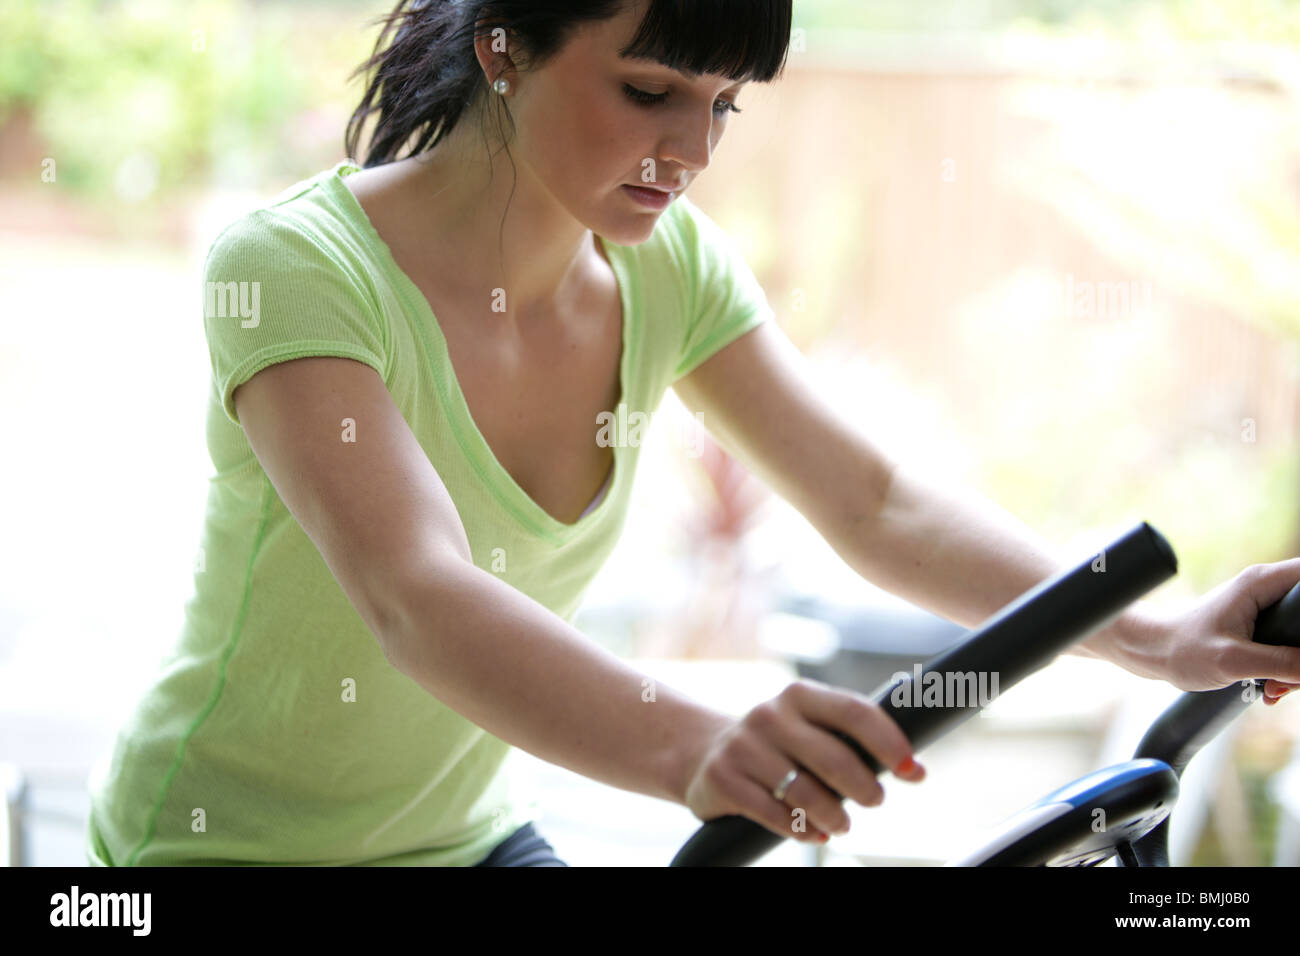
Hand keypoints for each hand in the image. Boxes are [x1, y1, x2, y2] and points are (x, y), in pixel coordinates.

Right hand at [682, 678, 926, 843]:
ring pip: (806, 793)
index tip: (911, 770)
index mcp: (799, 695)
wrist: (705, 752)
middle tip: (874, 801)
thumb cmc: (779, 745)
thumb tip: (916, 769)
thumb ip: (855, 742)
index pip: (854, 712)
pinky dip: (803, 830)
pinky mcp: (722, 779)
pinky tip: (815, 833)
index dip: (889, 742)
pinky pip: (775, 815)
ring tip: (842, 823)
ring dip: (835, 816)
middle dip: (865, 788)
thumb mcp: (809, 727)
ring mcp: (742, 747)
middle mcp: (769, 716)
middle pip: (834, 758)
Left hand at [1136, 558, 1299, 698]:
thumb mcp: (1233, 661)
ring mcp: (1265, 608)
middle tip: (1291, 681)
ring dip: (1297, 668)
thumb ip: (1280, 663)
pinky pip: (1291, 648)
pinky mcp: (1261, 628)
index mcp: (1262, 583)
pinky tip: (1270, 690)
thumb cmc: (1182, 648)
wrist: (1151, 652)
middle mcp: (1267, 590)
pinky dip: (1286, 671)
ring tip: (1275, 690)